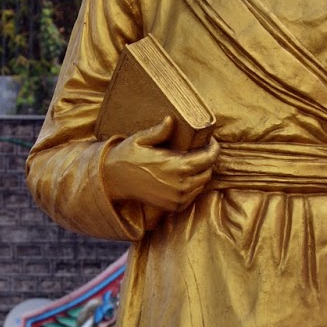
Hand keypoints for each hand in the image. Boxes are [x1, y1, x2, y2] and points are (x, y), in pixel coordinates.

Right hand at [102, 116, 218, 215]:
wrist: (113, 181)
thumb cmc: (127, 156)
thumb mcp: (141, 139)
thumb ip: (159, 131)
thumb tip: (171, 120)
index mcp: (178, 166)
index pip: (210, 157)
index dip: (214, 148)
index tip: (211, 141)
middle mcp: (181, 185)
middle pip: (208, 171)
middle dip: (208, 160)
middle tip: (200, 150)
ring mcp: (178, 198)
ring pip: (202, 185)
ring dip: (200, 174)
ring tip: (192, 162)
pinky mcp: (173, 207)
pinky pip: (193, 196)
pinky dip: (193, 186)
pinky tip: (183, 177)